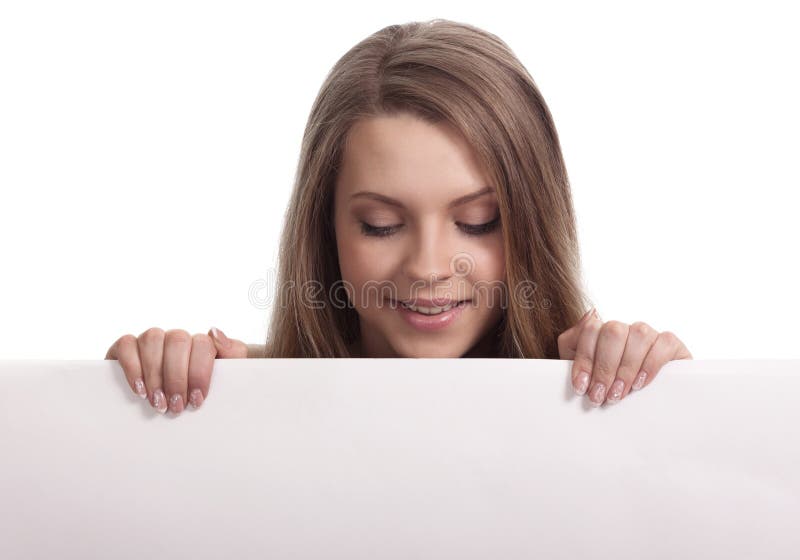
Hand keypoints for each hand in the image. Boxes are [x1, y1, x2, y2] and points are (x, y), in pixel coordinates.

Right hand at [104, 326, 247, 414]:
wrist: (171, 404)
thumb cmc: (200, 392)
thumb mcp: (225, 376)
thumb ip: (232, 352)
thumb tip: (215, 332)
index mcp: (201, 342)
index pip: (203, 344)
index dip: (199, 372)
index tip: (197, 400)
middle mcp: (176, 337)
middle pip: (177, 341)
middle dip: (177, 377)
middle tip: (176, 406)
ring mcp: (151, 339)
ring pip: (153, 339)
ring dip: (155, 374)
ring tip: (158, 403)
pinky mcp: (127, 346)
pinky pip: (127, 345)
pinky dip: (133, 367)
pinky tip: (140, 390)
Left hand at [557, 308, 692, 406]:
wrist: (643, 405)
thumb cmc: (606, 387)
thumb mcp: (583, 370)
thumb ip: (574, 342)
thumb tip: (590, 314)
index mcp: (600, 331)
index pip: (590, 330)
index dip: (585, 359)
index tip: (581, 387)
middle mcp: (624, 329)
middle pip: (613, 331)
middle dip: (604, 367)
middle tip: (600, 395)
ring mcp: (648, 335)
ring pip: (638, 334)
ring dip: (626, 368)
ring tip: (619, 393)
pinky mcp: (671, 345)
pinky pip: (664, 342)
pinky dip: (651, 363)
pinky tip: (640, 383)